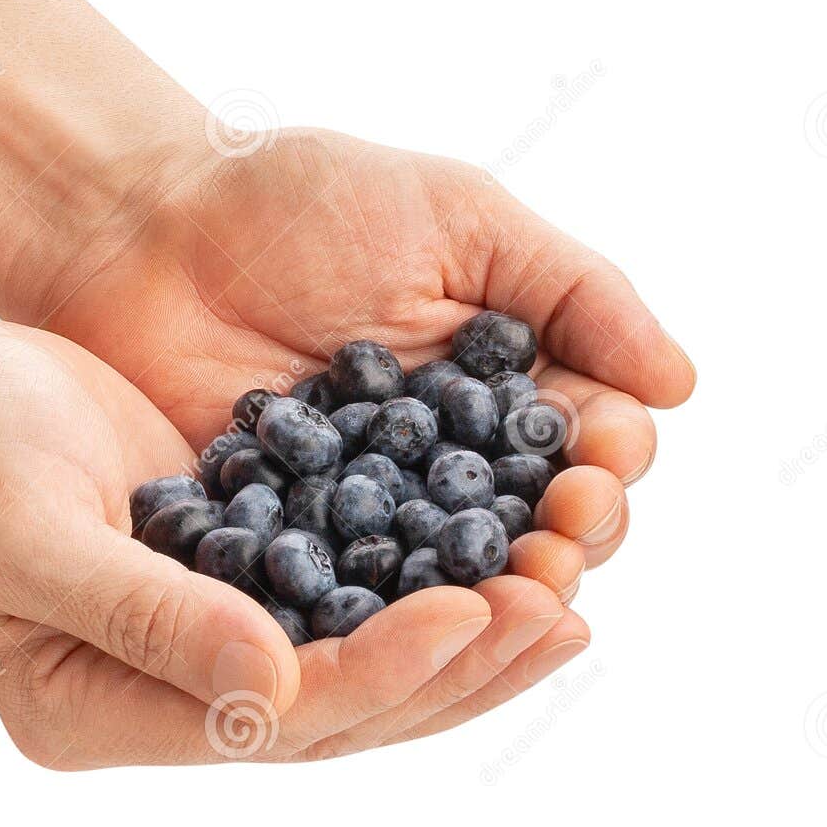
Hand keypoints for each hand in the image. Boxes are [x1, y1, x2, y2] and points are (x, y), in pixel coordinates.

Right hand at [0, 314, 591, 767]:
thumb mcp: (30, 530)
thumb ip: (144, 614)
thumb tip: (276, 688)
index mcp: (95, 709)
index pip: (266, 716)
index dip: (376, 669)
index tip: (473, 609)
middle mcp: (155, 696)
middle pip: (331, 710)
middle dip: (448, 666)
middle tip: (557, 608)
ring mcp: (193, 641)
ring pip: (350, 664)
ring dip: (455, 635)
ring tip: (558, 593)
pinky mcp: (223, 575)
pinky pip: (336, 597)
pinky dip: (414, 577)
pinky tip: (491, 551)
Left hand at [23, 130, 696, 715]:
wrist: (144, 221)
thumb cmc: (298, 199)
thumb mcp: (453, 214)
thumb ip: (571, 289)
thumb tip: (683, 384)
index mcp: (496, 390)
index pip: (579, 448)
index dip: (602, 467)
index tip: (599, 467)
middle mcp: (437, 467)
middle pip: (524, 532)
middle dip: (557, 545)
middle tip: (559, 548)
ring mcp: (356, 514)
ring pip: (440, 583)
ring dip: (479, 600)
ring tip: (498, 602)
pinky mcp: (272, 548)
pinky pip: (331, 598)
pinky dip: (366, 617)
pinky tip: (387, 628)